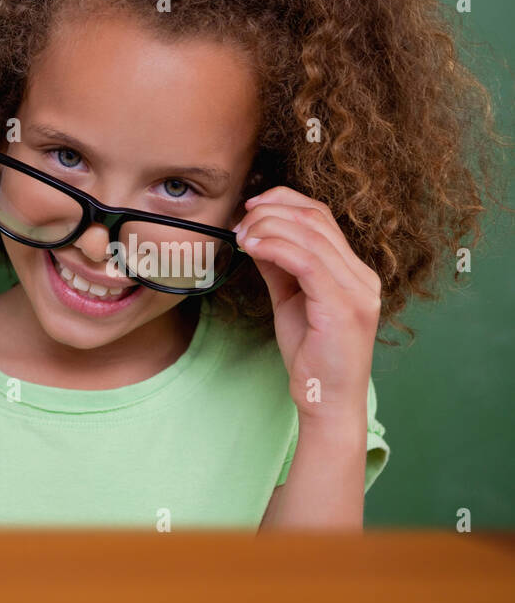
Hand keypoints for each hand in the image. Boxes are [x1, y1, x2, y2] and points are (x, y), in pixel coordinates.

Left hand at [234, 186, 380, 424]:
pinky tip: (252, 248)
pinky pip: (306, 262)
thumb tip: (255, 233)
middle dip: (271, 212)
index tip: (251, 206)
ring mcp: (358, 291)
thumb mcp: (290, 299)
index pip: (322, 217)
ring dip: (267, 228)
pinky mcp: (344, 308)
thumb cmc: (311, 355)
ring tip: (241, 236)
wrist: (326, 401)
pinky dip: (274, 247)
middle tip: (240, 223)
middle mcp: (363, 277)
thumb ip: (279, 265)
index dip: (284, 201)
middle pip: (316, 219)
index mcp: (355, 272)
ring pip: (310, 235)